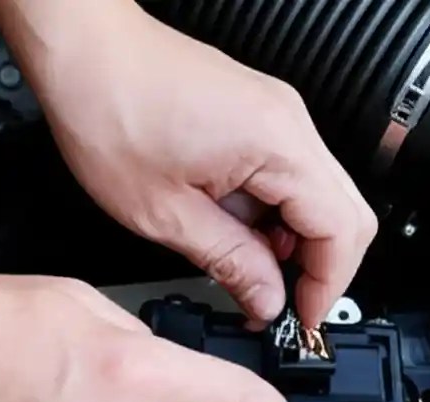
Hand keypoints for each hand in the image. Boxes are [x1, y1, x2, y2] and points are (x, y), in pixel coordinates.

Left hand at [0, 0, 377, 327]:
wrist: (83, 51)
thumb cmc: (108, 110)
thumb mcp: (163, 214)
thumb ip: (228, 262)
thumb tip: (266, 298)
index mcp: (276, 144)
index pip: (340, 230)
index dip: (327, 286)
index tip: (301, 321)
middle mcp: (288, 123)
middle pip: (346, 214)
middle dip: (319, 270)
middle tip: (280, 307)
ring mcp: (276, 115)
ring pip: (320, 197)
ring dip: (293, 244)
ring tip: (247, 274)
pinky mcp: (257, 115)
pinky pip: (291, 176)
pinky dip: (275, 215)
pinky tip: (237, 235)